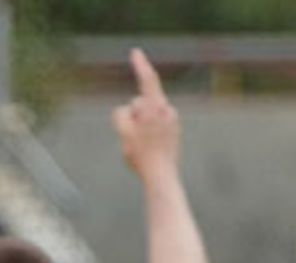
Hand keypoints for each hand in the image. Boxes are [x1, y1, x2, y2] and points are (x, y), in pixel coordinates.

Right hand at [113, 49, 179, 180]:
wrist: (162, 176)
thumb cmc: (142, 156)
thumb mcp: (123, 134)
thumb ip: (122, 115)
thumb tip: (127, 109)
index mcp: (155, 107)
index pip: (147, 79)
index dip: (140, 64)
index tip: (135, 53)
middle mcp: (166, 110)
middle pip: (142, 103)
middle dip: (133, 114)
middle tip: (132, 139)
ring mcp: (172, 121)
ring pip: (148, 116)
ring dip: (142, 126)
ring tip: (142, 147)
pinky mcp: (174, 131)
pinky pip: (156, 125)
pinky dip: (150, 133)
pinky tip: (150, 150)